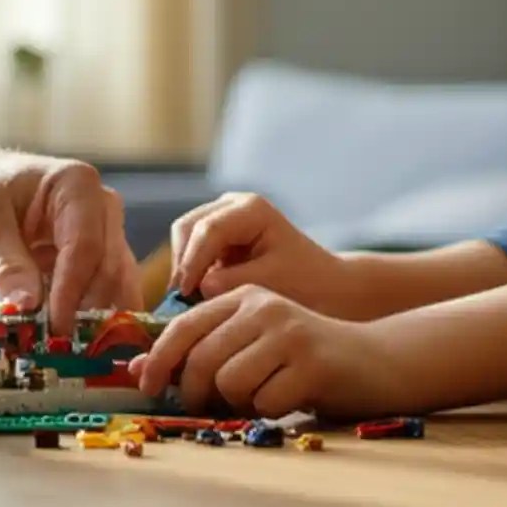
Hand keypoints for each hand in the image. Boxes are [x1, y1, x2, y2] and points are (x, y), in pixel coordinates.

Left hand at [0, 151, 139, 333]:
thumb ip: (5, 264)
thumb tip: (27, 306)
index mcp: (76, 184)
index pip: (84, 244)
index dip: (73, 289)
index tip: (57, 328)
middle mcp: (102, 206)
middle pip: (109, 265)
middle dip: (90, 308)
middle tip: (66, 347)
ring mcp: (104, 232)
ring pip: (116, 282)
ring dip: (98, 317)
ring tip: (74, 349)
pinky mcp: (98, 258)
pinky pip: (106, 290)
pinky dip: (93, 316)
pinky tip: (77, 341)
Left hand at [128, 285, 395, 418]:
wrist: (378, 361)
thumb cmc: (305, 360)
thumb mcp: (252, 347)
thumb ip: (201, 353)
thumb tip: (136, 368)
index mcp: (244, 297)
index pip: (184, 326)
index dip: (158, 359)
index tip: (146, 386)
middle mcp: (264, 307)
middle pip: (202, 360)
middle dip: (198, 394)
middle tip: (210, 408)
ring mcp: (289, 333)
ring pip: (230, 383)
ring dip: (240, 404)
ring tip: (264, 396)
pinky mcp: (312, 362)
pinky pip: (265, 402)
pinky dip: (271, 411)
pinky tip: (292, 398)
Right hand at [171, 193, 354, 315]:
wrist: (325, 288)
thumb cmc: (306, 284)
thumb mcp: (271, 284)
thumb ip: (231, 283)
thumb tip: (197, 286)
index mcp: (251, 209)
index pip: (208, 231)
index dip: (192, 262)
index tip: (184, 295)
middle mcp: (232, 205)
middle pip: (187, 228)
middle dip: (182, 263)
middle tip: (180, 301)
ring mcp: (223, 218)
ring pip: (183, 238)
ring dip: (183, 267)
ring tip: (187, 301)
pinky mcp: (217, 238)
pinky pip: (190, 250)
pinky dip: (188, 272)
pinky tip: (193, 297)